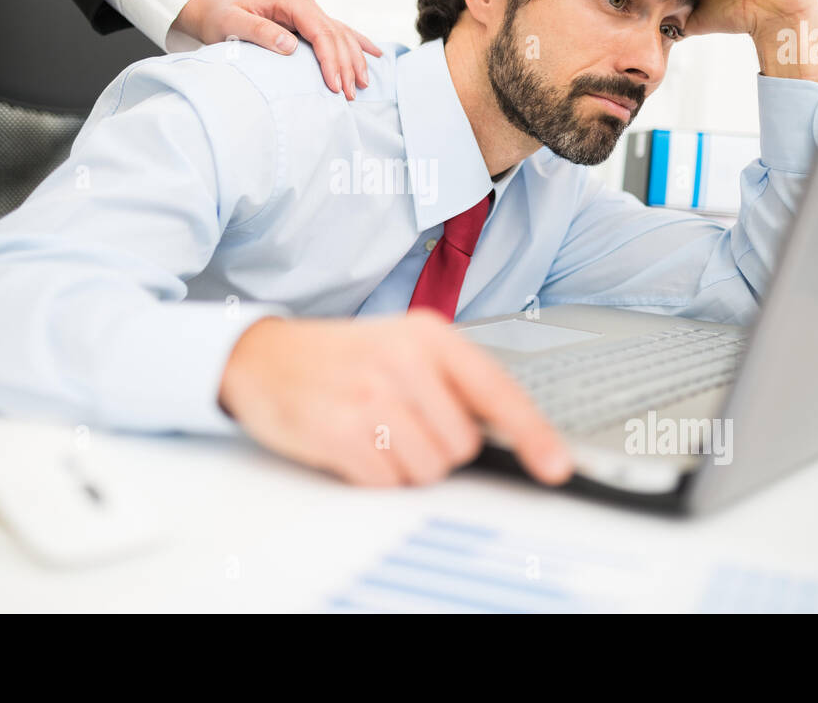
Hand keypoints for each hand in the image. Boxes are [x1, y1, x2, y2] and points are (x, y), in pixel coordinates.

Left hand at [172, 0, 381, 99]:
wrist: (212, 10)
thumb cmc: (219, 18)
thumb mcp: (232, 24)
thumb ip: (259, 32)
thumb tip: (290, 46)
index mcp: (292, 1)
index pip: (321, 32)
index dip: (330, 59)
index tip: (334, 85)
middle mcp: (304, 3)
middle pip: (335, 36)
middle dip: (346, 66)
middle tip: (349, 95)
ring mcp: (309, 12)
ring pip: (342, 35)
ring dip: (354, 60)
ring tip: (361, 85)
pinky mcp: (309, 22)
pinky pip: (339, 33)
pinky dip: (357, 44)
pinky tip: (375, 54)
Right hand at [218, 310, 573, 486]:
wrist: (262, 356)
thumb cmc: (341, 357)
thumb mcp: (401, 347)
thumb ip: (452, 382)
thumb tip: (503, 435)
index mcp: (428, 335)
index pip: (496, 391)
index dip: (533, 434)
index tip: (556, 465)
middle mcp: (402, 361)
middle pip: (462, 446)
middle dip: (437, 448)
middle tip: (401, 422)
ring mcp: (370, 396)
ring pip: (426, 470)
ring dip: (404, 465)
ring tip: (373, 430)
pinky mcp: (339, 431)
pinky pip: (385, 482)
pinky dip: (371, 474)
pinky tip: (350, 442)